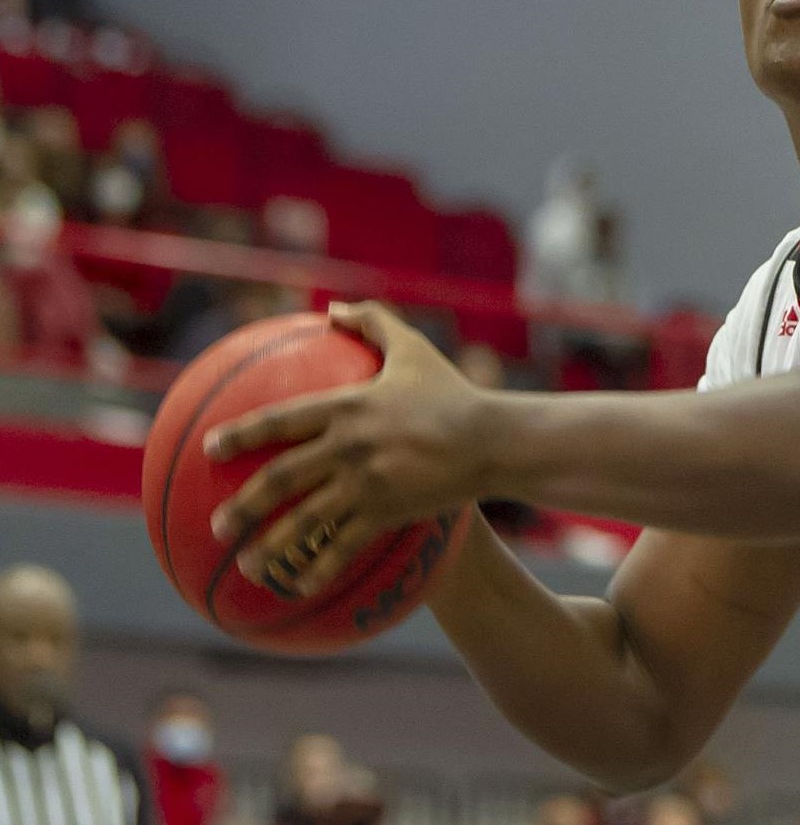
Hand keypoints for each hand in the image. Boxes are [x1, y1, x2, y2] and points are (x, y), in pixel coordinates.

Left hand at [207, 301, 495, 596]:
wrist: (491, 439)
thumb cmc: (452, 391)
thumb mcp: (412, 348)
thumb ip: (372, 322)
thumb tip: (331, 309)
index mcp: (347, 406)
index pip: (280, 421)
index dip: (242, 434)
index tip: (211, 448)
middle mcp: (348, 447)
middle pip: (281, 479)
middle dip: (244, 504)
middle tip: (218, 522)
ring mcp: (366, 483)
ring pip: (306, 521)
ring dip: (271, 546)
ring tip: (246, 564)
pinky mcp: (387, 512)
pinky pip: (346, 546)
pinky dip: (321, 568)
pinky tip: (302, 586)